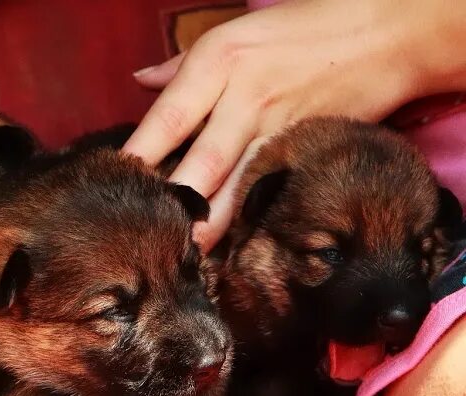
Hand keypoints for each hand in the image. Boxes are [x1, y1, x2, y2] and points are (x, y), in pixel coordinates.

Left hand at [124, 0, 423, 250]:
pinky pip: (272, 192)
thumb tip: (139, 82)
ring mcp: (281, 127)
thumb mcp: (235, 31)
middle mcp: (245, 96)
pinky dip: (251, 219)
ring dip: (211, 226)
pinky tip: (233, 244)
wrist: (387, 33)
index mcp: (218, 61)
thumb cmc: (302, 28)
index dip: (140, 157)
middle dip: (175, 206)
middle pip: (200, 164)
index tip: (117, 186)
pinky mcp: (309, 149)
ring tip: (184, 257)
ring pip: (238, 189)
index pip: (167, 119)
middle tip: (148, 236)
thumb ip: (181, 64)